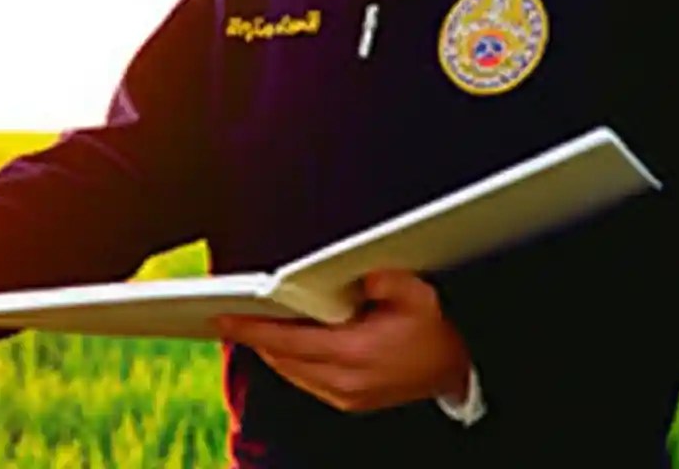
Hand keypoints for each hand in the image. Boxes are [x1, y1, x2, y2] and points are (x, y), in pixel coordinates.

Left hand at [216, 270, 470, 412]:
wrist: (456, 369)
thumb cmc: (434, 331)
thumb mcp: (419, 296)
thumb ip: (388, 281)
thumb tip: (363, 275)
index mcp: (355, 353)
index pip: (287, 343)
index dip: (250, 330)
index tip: (222, 319)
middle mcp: (346, 380)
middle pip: (281, 359)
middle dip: (254, 337)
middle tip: (231, 314)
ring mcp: (346, 396)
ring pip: (289, 372)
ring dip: (271, 349)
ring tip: (254, 324)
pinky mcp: (349, 402)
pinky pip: (305, 380)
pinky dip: (290, 361)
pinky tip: (284, 342)